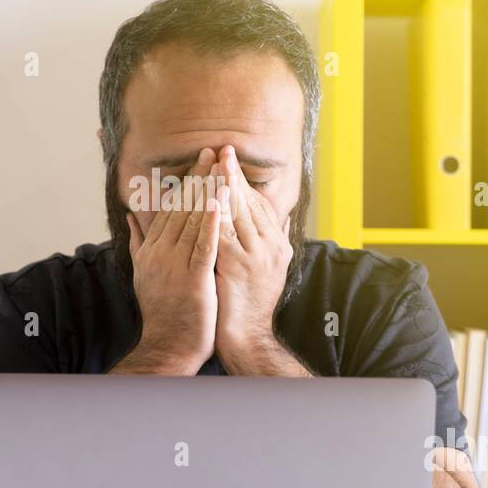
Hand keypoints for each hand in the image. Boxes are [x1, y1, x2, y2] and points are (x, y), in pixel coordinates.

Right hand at [113, 148, 221, 374]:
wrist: (168, 347)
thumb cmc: (162, 313)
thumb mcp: (143, 273)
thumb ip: (137, 242)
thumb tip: (130, 216)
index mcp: (150, 250)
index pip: (169, 208)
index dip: (186, 181)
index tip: (200, 160)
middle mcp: (160, 254)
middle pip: (181, 208)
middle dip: (198, 177)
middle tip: (212, 151)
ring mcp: (175, 266)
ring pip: (192, 221)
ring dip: (206, 191)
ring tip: (219, 167)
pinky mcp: (193, 280)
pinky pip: (203, 246)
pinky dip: (210, 223)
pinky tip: (218, 202)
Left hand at [212, 145, 300, 374]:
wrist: (246, 338)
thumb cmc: (251, 304)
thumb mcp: (271, 268)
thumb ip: (276, 240)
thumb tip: (283, 218)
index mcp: (276, 245)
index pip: (258, 204)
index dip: (243, 180)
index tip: (230, 159)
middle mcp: (271, 247)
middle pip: (249, 202)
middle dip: (232, 174)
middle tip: (221, 149)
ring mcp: (256, 256)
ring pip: (237, 212)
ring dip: (222, 185)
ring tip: (212, 163)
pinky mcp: (238, 266)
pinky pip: (222, 232)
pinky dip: (213, 214)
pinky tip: (203, 196)